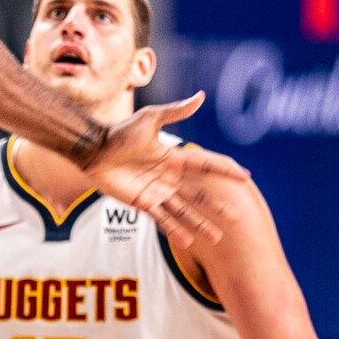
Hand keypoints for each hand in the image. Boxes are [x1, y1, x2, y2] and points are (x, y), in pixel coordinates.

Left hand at [84, 97, 248, 245]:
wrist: (94, 150)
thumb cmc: (120, 133)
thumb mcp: (149, 119)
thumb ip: (175, 112)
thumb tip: (201, 97)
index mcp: (174, 157)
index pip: (206, 164)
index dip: (224, 170)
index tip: (244, 178)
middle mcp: (170, 177)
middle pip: (199, 194)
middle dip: (217, 206)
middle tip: (237, 216)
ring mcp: (157, 192)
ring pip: (184, 211)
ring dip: (200, 224)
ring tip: (216, 237)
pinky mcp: (143, 203)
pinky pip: (161, 219)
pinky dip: (174, 230)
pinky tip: (187, 241)